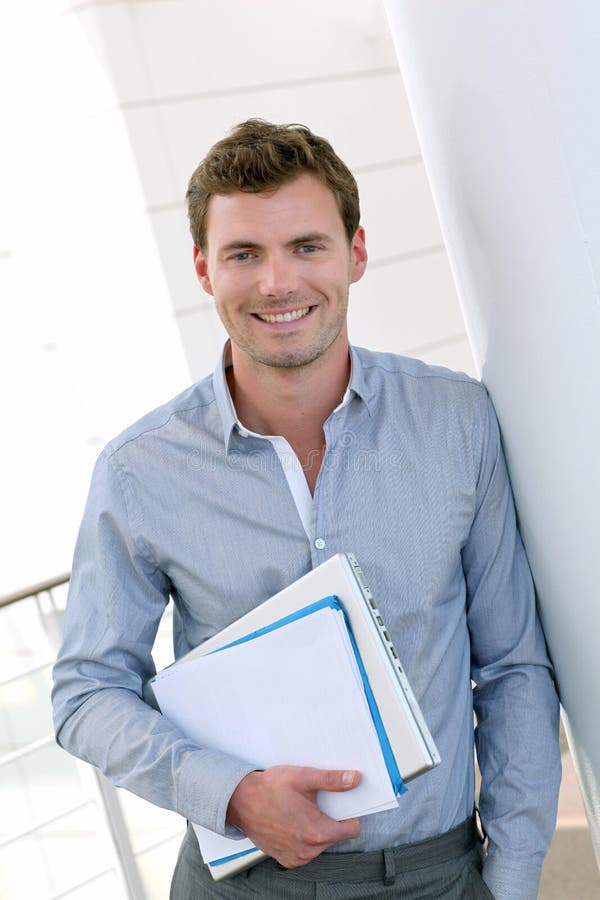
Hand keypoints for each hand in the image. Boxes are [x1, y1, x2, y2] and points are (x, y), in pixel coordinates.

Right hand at [226, 765, 361, 867]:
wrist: (240, 802)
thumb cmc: (269, 789)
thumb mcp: (303, 777)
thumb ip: (332, 780)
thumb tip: (354, 779)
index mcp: (317, 832)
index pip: (351, 830)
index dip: (350, 814)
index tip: (342, 805)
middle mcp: (308, 851)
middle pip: (335, 836)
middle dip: (329, 819)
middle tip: (314, 803)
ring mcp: (297, 857)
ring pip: (320, 844)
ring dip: (315, 829)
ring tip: (300, 811)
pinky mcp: (286, 859)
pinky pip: (305, 850)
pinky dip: (303, 838)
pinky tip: (292, 822)